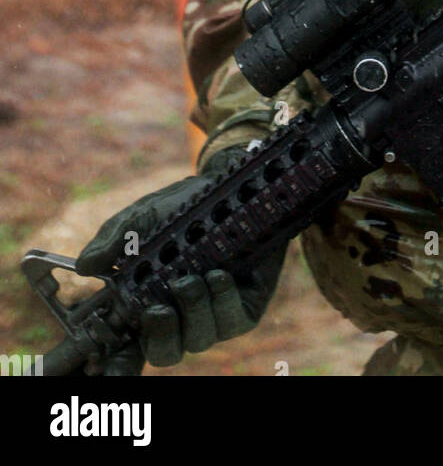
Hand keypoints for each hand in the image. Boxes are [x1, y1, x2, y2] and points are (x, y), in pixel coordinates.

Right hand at [76, 147, 287, 372]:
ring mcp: (212, 315)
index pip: (129, 349)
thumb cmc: (181, 207)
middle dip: (160, 337)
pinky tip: (218, 275)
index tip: (107, 372)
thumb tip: (83, 266)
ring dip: (192, 309)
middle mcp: (179, 317)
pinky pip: (232, 323)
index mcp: (147, 303)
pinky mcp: (243, 308)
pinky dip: (222, 301)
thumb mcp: (142, 219)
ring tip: (191, 277)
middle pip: (165, 354)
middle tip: (158, 310)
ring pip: (198, 340)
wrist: (230, 187)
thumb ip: (114, 241)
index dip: (119, 366)